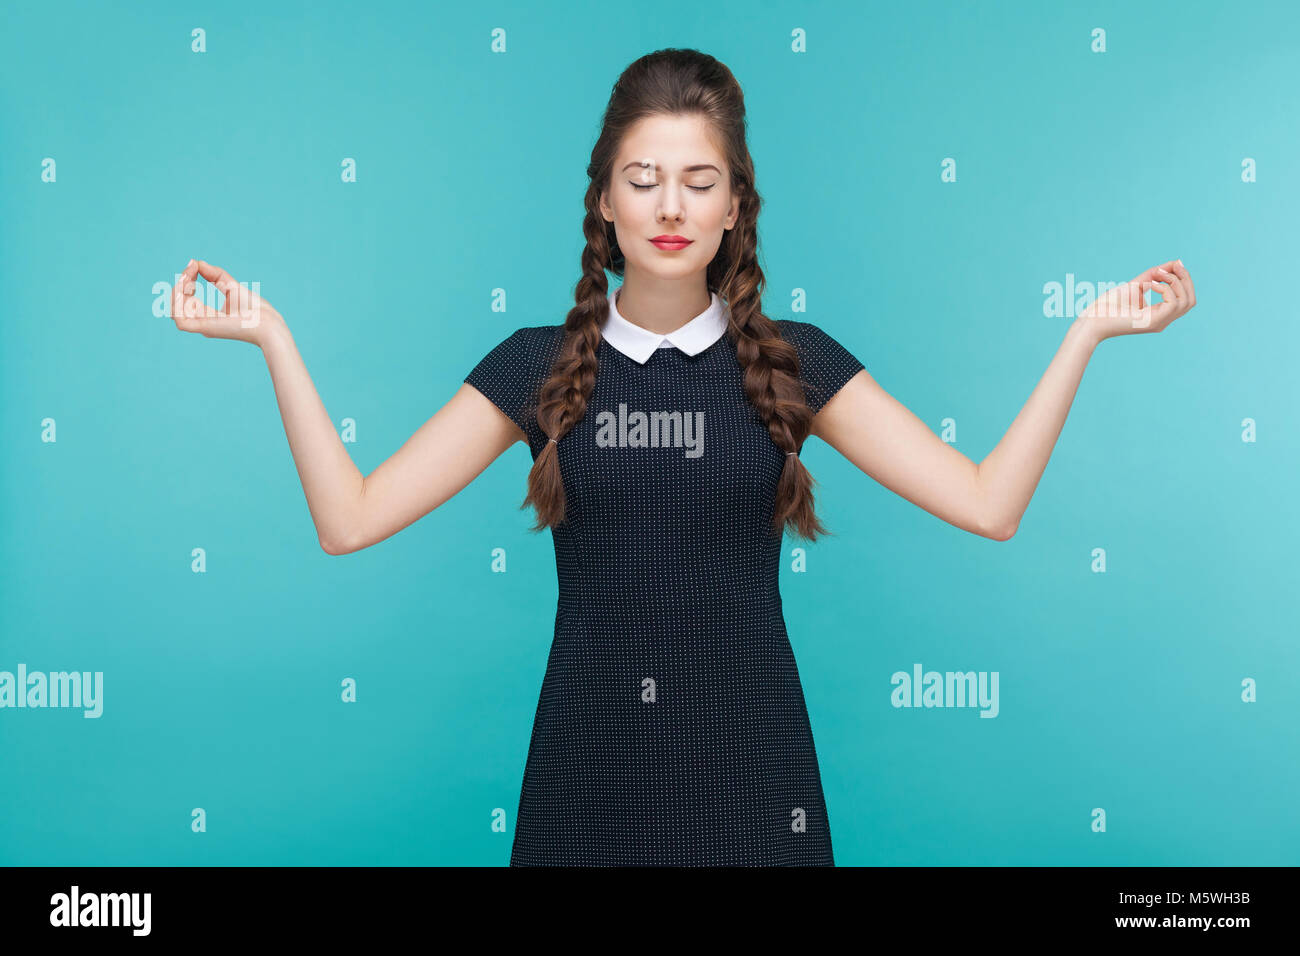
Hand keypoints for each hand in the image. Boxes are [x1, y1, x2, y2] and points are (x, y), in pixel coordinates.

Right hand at [169, 259, 285, 347]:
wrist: (266, 320)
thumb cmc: (254, 307)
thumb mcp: (229, 285)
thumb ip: (213, 274)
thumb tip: (196, 262)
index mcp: (207, 315)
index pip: (186, 298)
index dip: (185, 280)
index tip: (194, 266)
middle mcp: (202, 322)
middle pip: (178, 303)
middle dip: (180, 283)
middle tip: (192, 269)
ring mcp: (202, 326)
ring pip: (174, 311)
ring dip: (177, 291)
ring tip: (189, 277)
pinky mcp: (205, 328)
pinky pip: (179, 319)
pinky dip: (179, 302)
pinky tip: (189, 286)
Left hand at [1076, 259, 1196, 342]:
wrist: (1092, 321)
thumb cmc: (1109, 306)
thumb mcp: (1137, 285)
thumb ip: (1155, 275)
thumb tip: (1175, 263)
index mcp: (1159, 314)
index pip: (1185, 298)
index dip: (1184, 279)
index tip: (1173, 264)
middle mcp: (1163, 320)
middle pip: (1191, 301)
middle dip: (1186, 279)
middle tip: (1173, 266)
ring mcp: (1159, 322)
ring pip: (1186, 302)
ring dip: (1176, 283)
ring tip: (1157, 275)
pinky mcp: (1152, 322)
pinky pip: (1173, 303)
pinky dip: (1165, 289)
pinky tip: (1151, 285)